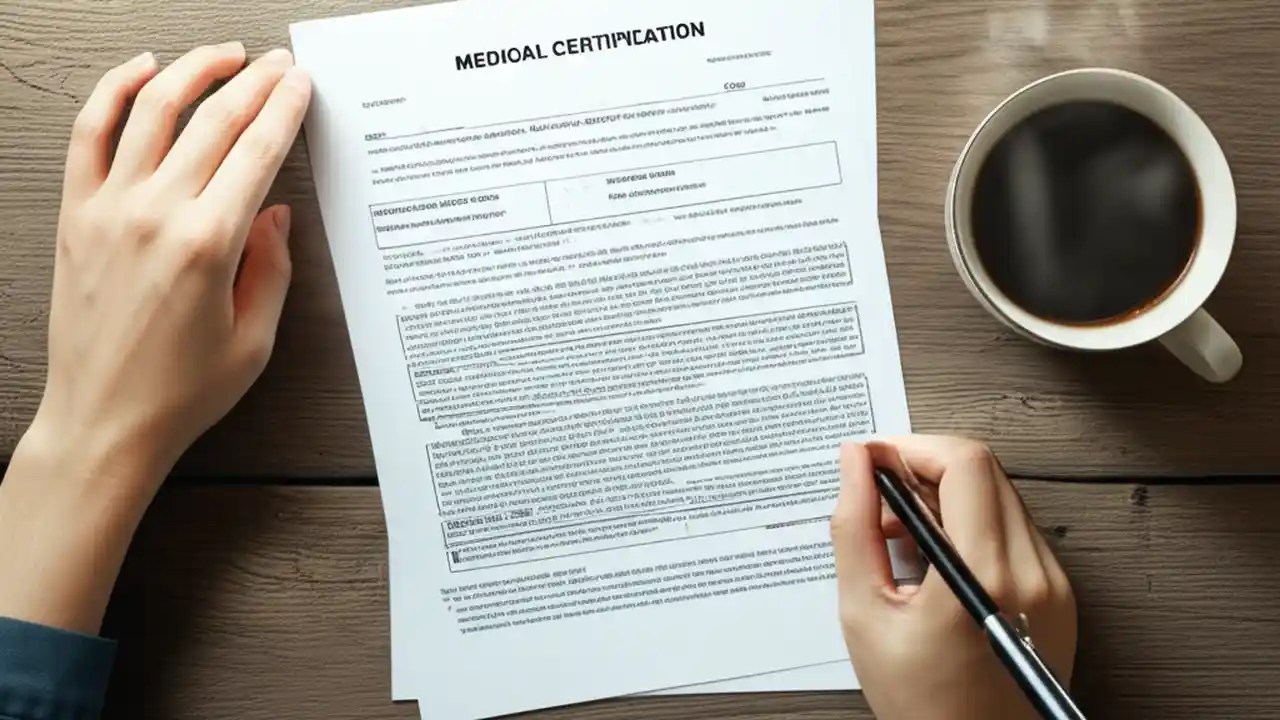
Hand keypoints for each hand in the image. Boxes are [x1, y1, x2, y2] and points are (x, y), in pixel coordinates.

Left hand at [0, 44, 311, 632]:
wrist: (104, 422)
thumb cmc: (179, 392)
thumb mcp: (255, 338)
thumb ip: (271, 266)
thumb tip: (274, 213)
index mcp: (208, 245)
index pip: (257, 152)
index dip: (285, 109)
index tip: (301, 85)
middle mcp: (156, 215)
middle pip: (213, 121)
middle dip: (254, 82)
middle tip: (279, 66)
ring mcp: (109, 209)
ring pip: (152, 110)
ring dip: (192, 71)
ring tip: (221, 56)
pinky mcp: (77, 216)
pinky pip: (89, 133)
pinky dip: (113, 92)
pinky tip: (141, 74)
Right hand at [830, 437, 1077, 719]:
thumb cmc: (923, 705)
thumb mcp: (865, 614)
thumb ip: (854, 528)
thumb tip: (854, 464)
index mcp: (985, 575)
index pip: (963, 464)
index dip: (911, 448)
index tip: (872, 459)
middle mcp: (1033, 572)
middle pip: (984, 471)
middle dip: (923, 469)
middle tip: (880, 501)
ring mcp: (1053, 583)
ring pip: (1000, 495)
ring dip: (945, 496)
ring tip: (902, 536)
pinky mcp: (1057, 593)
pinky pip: (1014, 528)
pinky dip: (970, 523)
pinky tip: (935, 557)